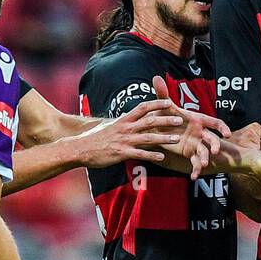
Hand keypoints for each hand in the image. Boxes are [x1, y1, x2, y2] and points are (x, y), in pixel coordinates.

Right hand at [68, 99, 183, 168]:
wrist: (79, 148)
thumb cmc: (94, 138)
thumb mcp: (108, 127)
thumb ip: (121, 123)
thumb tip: (128, 120)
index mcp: (123, 120)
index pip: (143, 108)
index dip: (157, 104)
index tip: (169, 102)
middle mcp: (125, 128)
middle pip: (149, 121)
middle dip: (166, 120)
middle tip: (180, 119)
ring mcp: (124, 140)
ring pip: (147, 138)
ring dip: (163, 138)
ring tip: (177, 139)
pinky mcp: (121, 153)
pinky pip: (139, 154)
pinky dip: (151, 155)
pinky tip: (162, 158)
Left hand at [152, 75, 227, 178]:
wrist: (159, 130)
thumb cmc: (166, 116)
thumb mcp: (164, 106)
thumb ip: (162, 93)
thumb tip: (156, 77)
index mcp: (198, 120)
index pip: (213, 123)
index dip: (221, 128)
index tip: (226, 134)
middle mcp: (200, 132)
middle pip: (212, 139)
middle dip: (215, 144)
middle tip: (215, 151)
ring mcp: (197, 144)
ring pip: (205, 152)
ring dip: (206, 158)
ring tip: (205, 164)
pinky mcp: (191, 154)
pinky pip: (196, 163)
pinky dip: (196, 170)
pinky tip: (193, 177)